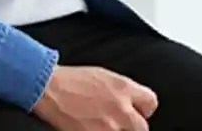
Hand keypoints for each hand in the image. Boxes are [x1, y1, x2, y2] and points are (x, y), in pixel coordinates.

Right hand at [31, 65, 157, 130]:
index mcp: (124, 88)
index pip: (151, 103)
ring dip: (116, 130)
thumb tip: (131, 101)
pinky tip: (90, 127)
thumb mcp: (104, 76)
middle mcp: (120, 109)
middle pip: (142, 128)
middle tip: (122, 125)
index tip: (138, 113)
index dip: (144, 109)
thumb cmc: (72, 80)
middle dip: (133, 126)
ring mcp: (108, 127)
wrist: (50, 89)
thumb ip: (122, 90)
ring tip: (103, 125)